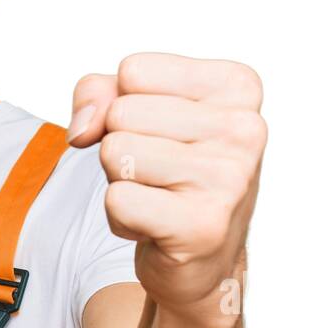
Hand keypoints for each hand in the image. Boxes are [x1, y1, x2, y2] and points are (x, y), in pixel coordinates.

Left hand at [69, 53, 265, 327]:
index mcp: (238, 87)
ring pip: (116, 152)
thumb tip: (82, 130)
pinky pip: (117, 199)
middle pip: (122, 113)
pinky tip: (155, 225)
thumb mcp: (133, 109)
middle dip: (122, 145)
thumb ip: (97, 93)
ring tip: (158, 196)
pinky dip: (121, 217)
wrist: (201, 257)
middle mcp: (245, 129)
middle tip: (159, 173)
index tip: (162, 135)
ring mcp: (230, 178)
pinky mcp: (204, 225)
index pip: (133, 71)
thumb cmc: (169, 170)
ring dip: (121, 180)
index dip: (126, 104)